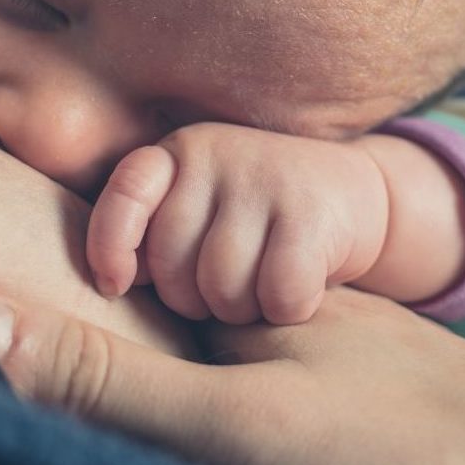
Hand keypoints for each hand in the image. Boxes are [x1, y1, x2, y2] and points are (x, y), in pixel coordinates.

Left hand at [86, 122, 389, 323]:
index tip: (117, 286)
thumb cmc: (258, 220)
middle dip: (195, 300)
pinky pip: (277, 292)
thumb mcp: (199, 210)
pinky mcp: (311, 210)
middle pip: (172, 265)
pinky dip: (288, 309)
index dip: (110, 246)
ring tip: (262, 288)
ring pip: (222, 287)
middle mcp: (218, 154)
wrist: (354, 195)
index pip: (125, 194)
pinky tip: (300, 293)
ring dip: (243, 311)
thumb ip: (152, 237)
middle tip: (229, 286)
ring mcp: (265, 177)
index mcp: (179, 154)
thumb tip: (110, 283)